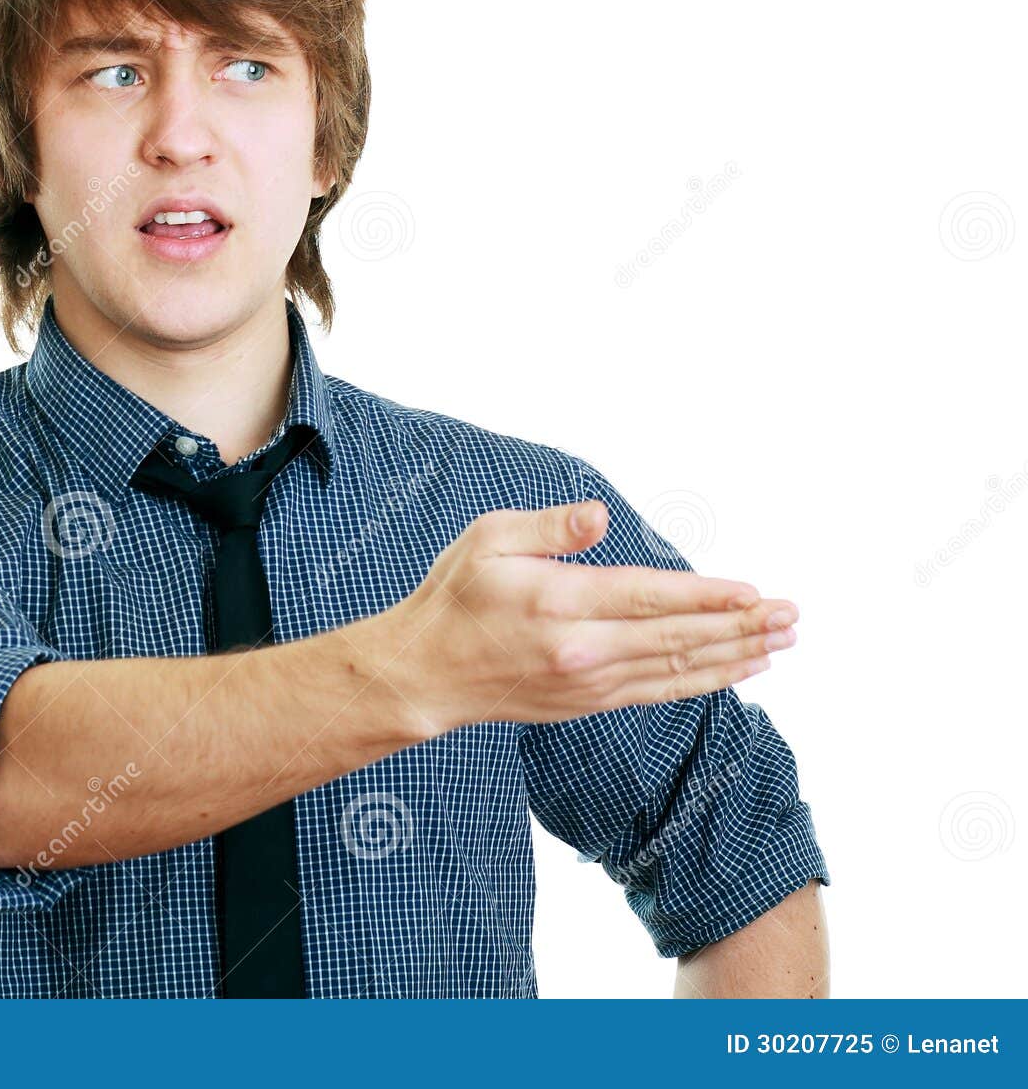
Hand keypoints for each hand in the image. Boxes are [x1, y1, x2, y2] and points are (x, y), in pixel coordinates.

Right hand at [384, 497, 798, 729]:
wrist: (427, 672)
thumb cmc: (456, 596)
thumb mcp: (488, 539)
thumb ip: (549, 528)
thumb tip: (599, 516)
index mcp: (561, 603)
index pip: (650, 598)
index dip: (707, 597)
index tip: (753, 592)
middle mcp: (583, 650)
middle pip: (678, 638)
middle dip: (741, 626)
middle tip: (791, 616)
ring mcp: (590, 682)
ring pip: (677, 669)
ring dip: (735, 655)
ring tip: (782, 641)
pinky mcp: (589, 702)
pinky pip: (660, 691)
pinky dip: (704, 681)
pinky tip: (738, 671)